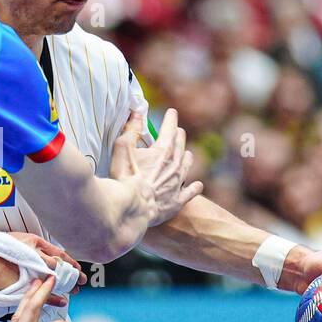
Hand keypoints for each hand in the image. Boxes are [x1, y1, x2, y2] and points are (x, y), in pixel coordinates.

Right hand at [0, 232, 86, 305]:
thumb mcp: (11, 241)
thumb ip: (24, 247)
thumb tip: (31, 250)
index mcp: (32, 242)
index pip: (57, 252)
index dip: (68, 261)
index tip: (76, 266)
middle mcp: (35, 255)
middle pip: (60, 266)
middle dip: (72, 274)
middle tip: (82, 279)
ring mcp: (30, 270)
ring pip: (55, 279)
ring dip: (66, 285)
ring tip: (75, 290)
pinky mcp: (25, 284)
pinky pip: (44, 292)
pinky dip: (54, 298)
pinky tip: (62, 301)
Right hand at [110, 108, 202, 225]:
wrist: (134, 209)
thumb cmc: (125, 178)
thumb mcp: (123, 149)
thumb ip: (131, 130)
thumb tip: (137, 113)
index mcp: (163, 150)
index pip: (170, 128)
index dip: (171, 119)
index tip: (172, 112)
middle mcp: (175, 164)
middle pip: (180, 145)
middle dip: (179, 136)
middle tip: (177, 131)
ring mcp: (178, 183)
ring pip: (187, 165)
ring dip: (187, 157)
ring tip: (187, 154)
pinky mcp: (177, 201)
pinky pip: (190, 191)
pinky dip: (194, 186)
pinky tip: (198, 185)